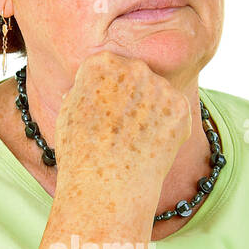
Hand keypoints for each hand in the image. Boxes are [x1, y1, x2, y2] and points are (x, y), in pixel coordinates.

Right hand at [53, 49, 191, 199]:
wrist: (107, 186)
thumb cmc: (80, 154)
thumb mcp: (68, 113)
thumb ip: (84, 90)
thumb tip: (91, 86)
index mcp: (101, 63)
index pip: (109, 67)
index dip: (105, 93)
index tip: (102, 114)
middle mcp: (133, 67)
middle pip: (135, 77)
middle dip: (132, 99)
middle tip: (122, 130)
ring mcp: (160, 86)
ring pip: (157, 94)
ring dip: (152, 112)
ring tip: (136, 141)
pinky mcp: (180, 107)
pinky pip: (175, 112)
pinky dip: (168, 128)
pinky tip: (152, 146)